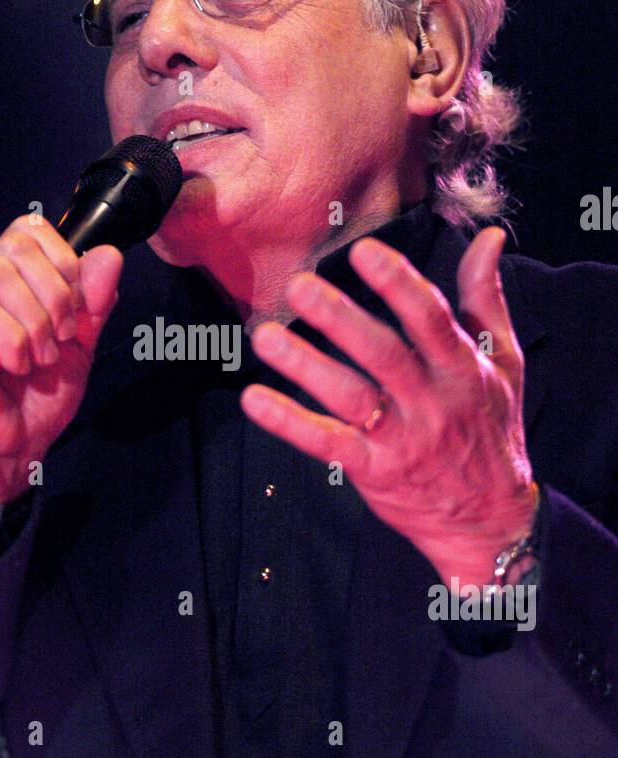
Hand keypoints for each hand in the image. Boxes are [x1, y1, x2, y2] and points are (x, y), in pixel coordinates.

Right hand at [0, 214, 122, 530]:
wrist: (7, 455)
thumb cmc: (32, 403)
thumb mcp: (78, 347)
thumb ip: (93, 302)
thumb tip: (108, 255)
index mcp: (3, 279)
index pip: (30, 231)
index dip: (64, 265)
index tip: (75, 315)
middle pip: (17, 245)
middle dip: (55, 295)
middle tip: (59, 341)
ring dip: (34, 323)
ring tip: (37, 360)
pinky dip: (11, 341)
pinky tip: (12, 367)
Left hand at [241, 226, 536, 590]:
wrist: (490, 519)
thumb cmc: (492, 428)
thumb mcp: (504, 362)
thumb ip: (485, 299)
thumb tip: (488, 238)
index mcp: (464, 368)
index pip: (431, 319)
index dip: (398, 284)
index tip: (364, 250)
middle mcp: (433, 402)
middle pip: (383, 354)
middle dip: (340, 319)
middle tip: (298, 286)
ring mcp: (402, 439)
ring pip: (349, 397)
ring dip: (304, 366)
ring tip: (265, 336)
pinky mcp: (374, 471)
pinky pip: (327, 444)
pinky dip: (289, 423)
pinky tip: (254, 400)